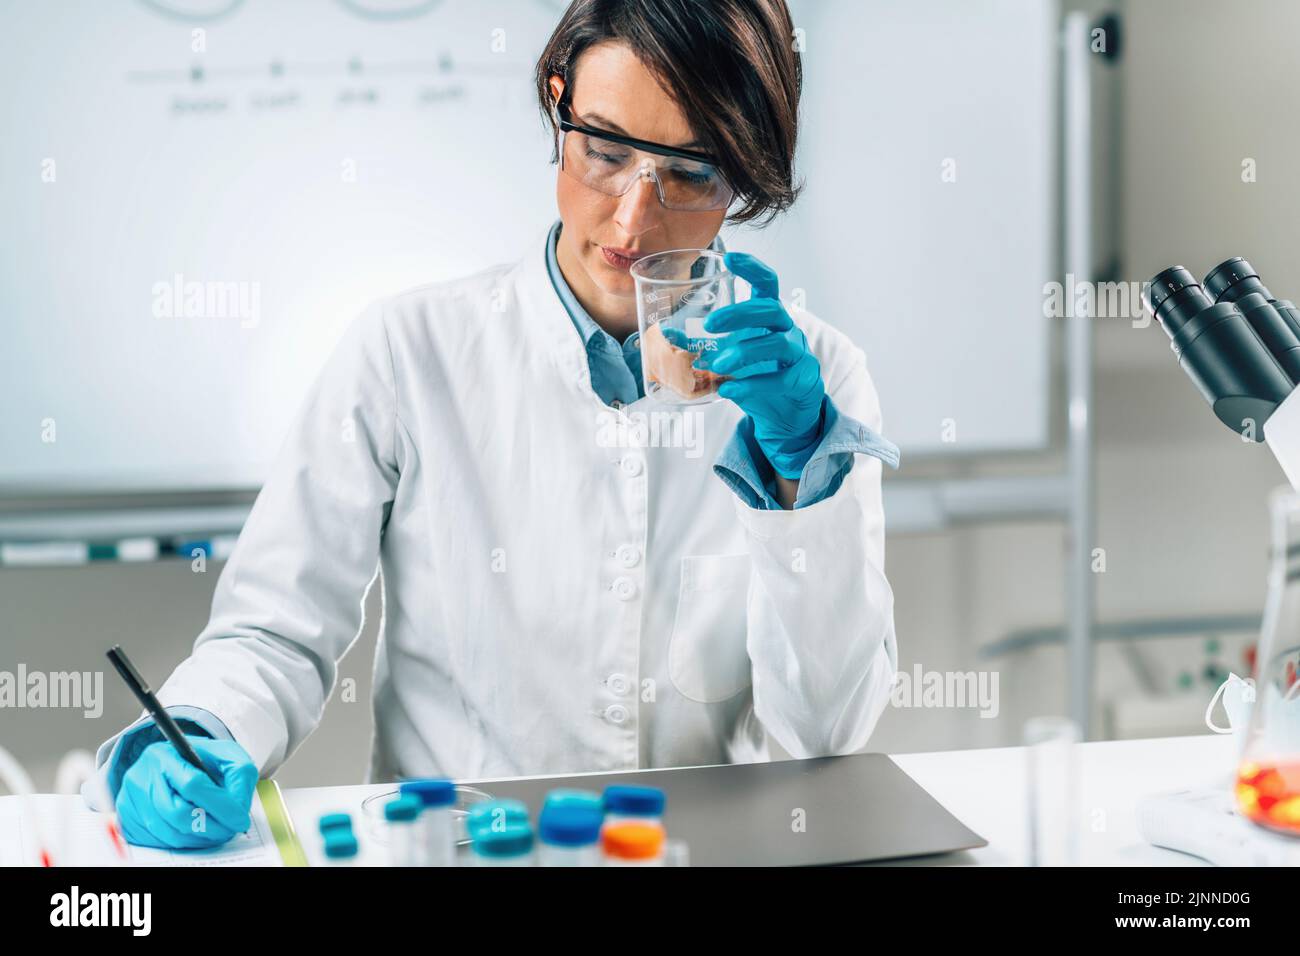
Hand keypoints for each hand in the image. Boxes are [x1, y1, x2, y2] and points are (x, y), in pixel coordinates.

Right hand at [115, 736, 257, 848]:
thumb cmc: (200, 760)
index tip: (240, 820)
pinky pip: (157, 841)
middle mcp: (141, 776)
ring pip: (169, 832)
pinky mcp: (127, 819)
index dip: (220, 806)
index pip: (193, 784)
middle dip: (210, 827)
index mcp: (166, 754)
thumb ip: (239, 774)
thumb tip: (238, 808)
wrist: (171, 762)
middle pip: (178, 813)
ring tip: (216, 831)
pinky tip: (196, 833)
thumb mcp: (225, 754)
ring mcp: (130, 799)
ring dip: (199, 837)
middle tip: (229, 830)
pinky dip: (182, 842)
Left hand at [698, 252, 826, 479]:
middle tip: (710, 325)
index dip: (752, 267)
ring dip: (744, 352)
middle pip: (771, 309)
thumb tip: (665, 332)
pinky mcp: (800, 380)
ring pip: (778, 344)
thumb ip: (700, 343)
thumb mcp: (727, 353)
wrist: (785, 409)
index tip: (730, 258)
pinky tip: (729, 391)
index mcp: (767, 317)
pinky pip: (780, 379)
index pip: (767, 282)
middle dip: (740, 313)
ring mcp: (796, 354)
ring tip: (717, 365)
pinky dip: (753, 385)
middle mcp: (785, 329)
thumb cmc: (757, 371)